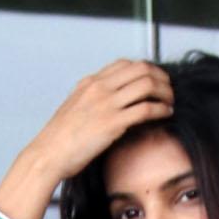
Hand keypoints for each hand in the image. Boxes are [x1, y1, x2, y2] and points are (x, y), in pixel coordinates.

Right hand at [36, 60, 175, 176]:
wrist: (49, 154)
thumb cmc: (59, 138)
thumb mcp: (74, 108)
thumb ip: (91, 99)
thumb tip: (107, 102)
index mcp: (90, 82)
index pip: (125, 64)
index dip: (145, 68)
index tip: (154, 79)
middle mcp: (100, 88)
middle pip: (140, 69)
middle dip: (160, 77)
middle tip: (168, 89)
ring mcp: (107, 104)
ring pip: (147, 85)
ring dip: (165, 92)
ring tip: (170, 101)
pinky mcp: (113, 124)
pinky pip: (146, 109)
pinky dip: (161, 109)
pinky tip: (167, 113)